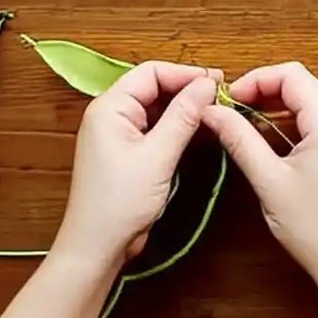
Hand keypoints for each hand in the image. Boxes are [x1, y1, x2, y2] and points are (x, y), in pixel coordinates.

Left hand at [55, 62, 219, 268]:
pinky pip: (152, 128)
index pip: (151, 72)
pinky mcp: (125, 152)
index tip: (219, 81)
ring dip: (182, 108)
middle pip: (152, 87)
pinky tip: (196, 131)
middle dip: (186, 88)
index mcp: (110, 107)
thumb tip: (207, 85)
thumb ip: (183, 117)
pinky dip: (174, 127)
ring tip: (214, 112)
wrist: (96, 245)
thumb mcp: (158, 156)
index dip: (186, 73)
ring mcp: (116, 134)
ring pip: (154, 108)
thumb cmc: (120, 202)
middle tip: (221, 96)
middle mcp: (110, 115)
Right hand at [202, 62, 317, 282]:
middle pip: (301, 83)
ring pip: (310, 99)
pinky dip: (293, 121)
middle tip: (233, 111)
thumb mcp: (268, 180)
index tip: (230, 99)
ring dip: (277, 105)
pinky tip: (271, 140)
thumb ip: (239, 138)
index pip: (291, 74)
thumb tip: (213, 112)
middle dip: (264, 91)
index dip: (255, 79)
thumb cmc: (316, 228)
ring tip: (247, 126)